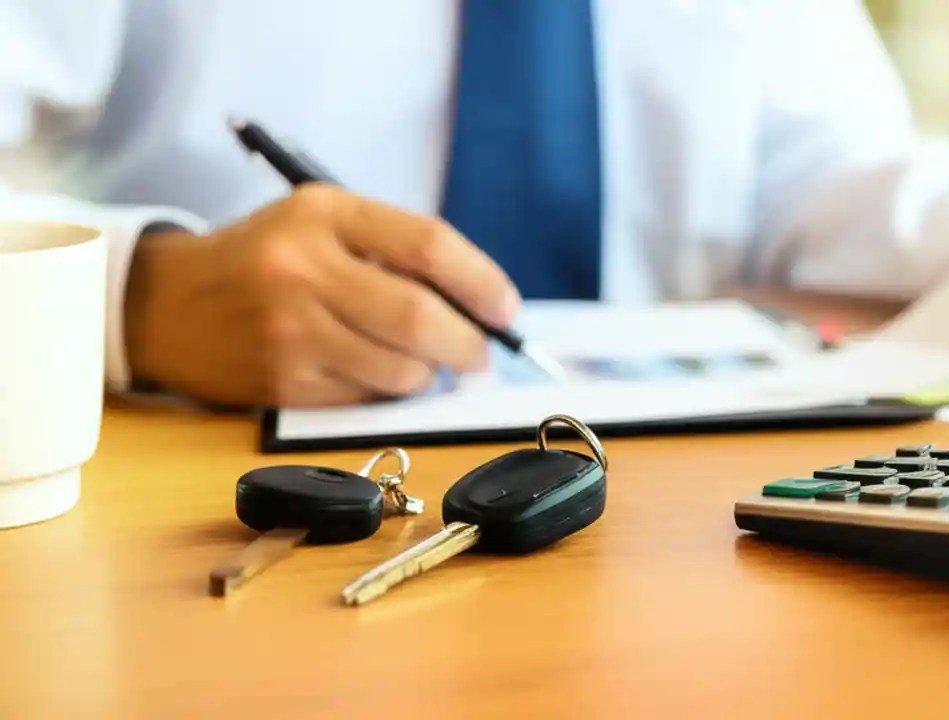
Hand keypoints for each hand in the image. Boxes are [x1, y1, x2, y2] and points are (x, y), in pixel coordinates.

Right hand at [124, 185, 518, 406]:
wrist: (166, 304)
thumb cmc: (266, 259)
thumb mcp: (322, 223)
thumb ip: (394, 250)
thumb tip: (479, 306)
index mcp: (324, 213)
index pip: (429, 246)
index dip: (482, 282)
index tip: (507, 309)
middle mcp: (303, 268)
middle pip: (420, 317)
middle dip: (468, 344)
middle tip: (480, 354)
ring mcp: (290, 330)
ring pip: (401, 370)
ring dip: (428, 375)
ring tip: (423, 363)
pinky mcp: (282, 382)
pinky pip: (366, 399)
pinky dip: (386, 392)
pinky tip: (373, 374)